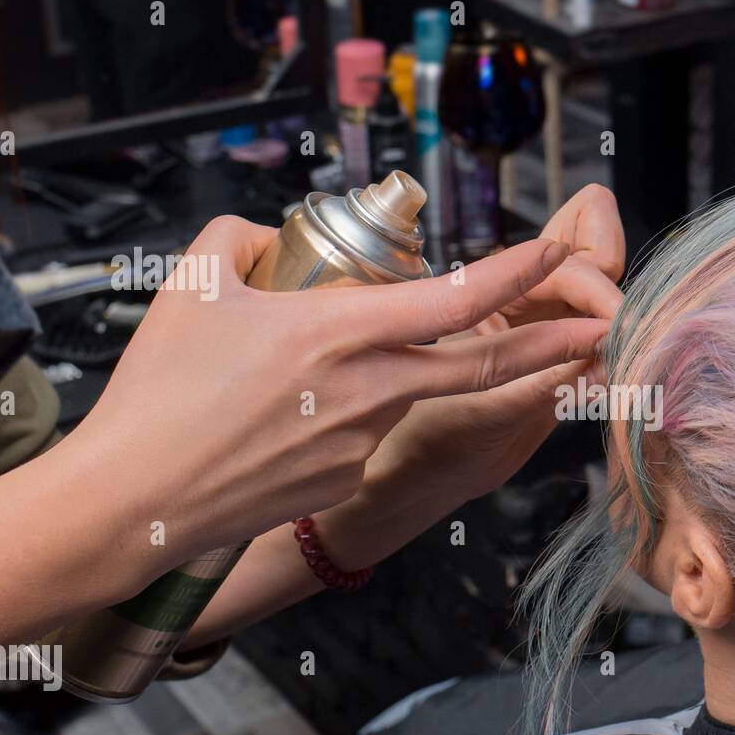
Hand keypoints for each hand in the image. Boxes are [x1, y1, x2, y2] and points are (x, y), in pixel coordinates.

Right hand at [59, 216, 602, 586]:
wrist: (138, 495)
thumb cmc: (161, 390)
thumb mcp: (198, 282)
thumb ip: (249, 239)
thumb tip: (281, 241)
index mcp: (341, 331)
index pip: (457, 298)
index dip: (518, 274)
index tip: (558, 257)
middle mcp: (371, 388)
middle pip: (483, 366)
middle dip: (549, 347)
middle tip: (596, 333)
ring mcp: (365, 441)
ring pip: (406, 393)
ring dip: (394, 373)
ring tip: (289, 375)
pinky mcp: (348, 477)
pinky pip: (364, 431)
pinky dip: (341, 413)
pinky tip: (276, 418)